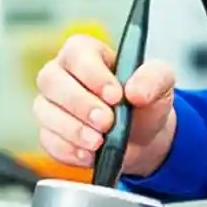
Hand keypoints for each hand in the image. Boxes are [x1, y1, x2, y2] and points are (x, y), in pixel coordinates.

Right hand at [33, 34, 176, 176]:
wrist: (142, 137)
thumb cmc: (144, 101)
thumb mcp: (161, 82)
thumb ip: (153, 78)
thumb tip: (135, 91)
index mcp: (86, 52)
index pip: (77, 53)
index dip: (93, 74)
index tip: (115, 95)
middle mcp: (61, 74)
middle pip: (52, 80)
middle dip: (81, 104)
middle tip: (107, 122)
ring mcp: (50, 104)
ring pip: (46, 111)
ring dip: (73, 129)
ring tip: (99, 142)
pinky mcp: (49, 133)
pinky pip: (48, 141)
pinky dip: (69, 150)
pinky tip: (89, 154)